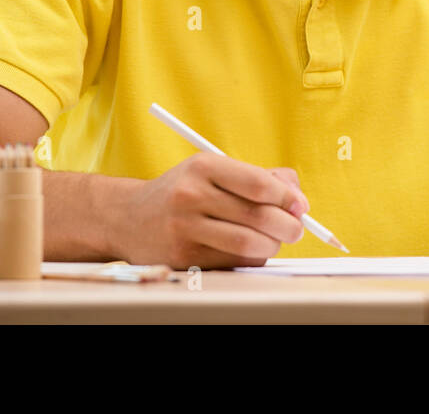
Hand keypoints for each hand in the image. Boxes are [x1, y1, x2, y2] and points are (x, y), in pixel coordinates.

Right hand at [116, 154, 309, 268]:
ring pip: (248, 244)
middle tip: (296, 229)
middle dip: (287, 226)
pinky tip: (248, 250)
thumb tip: (297, 196)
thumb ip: (259, 177)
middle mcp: (191, 195)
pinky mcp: (182, 257)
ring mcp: (184, 228)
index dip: (287, 198)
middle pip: (257, 216)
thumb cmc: (184, 192)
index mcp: (203, 166)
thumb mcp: (213, 170)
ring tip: (273, 241)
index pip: (258, 184)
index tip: (300, 206)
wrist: (128, 217)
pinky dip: (250, 258)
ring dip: (271, 246)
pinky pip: (232, 262)